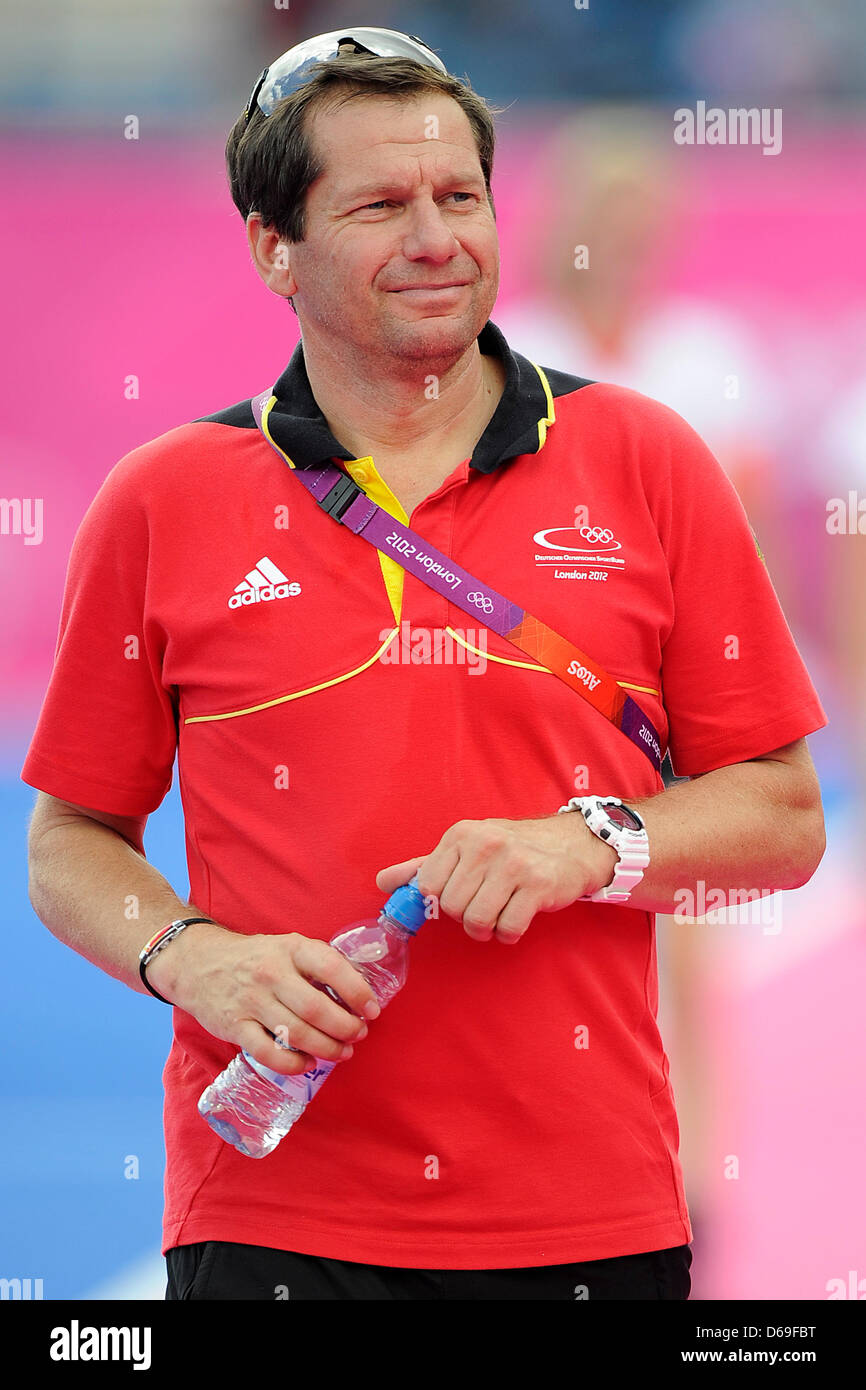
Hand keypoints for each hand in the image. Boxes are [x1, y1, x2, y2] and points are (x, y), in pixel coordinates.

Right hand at [146, 922, 379, 1073]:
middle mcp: (271, 973)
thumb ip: (316, 964)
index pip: (331, 968)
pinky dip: (294, 1064)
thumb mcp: (286, 947)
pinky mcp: (235, 1027)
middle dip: (346, 1028)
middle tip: (358, 1035)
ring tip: (342, 1052)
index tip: (372, 1010)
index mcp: (290, 949)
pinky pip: (269, 1053)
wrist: (196, 963)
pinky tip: (309, 1064)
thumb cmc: (253, 957)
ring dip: (326, 1048)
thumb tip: (356, 992)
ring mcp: (251, 1002)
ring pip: (297, 1034)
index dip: (357, 992)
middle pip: (317, 1009)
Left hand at [375, 814, 617, 943]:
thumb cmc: (512, 850)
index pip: (428, 885)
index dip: (440, 900)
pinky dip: (508, 934)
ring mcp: (513, 864)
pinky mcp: (538, 885)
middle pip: (452, 906)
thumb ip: (424, 867)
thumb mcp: (466, 849)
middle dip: (465, 917)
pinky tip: (516, 919)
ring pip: (477, 920)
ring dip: (486, 929)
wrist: (572, 845)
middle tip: (483, 906)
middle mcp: (485, 844)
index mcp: (461, 835)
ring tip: (498, 915)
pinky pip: (508, 928)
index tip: (457, 897)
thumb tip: (383, 881)